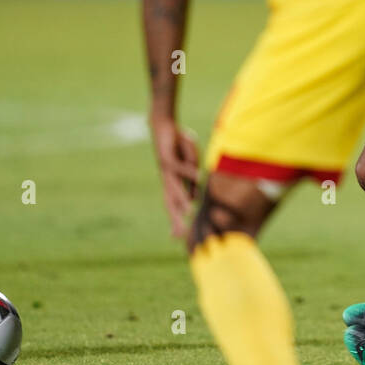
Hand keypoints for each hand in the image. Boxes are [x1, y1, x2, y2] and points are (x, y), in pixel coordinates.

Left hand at [149, 113, 199, 239]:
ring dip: (182, 202)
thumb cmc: (178, 146)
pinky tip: (200, 178)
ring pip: (174, 190)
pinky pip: (180, 168)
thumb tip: (194, 199)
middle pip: (170, 203)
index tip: (176, 238)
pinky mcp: (167, 158)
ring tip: (189, 213)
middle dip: (175, 220)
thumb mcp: (189, 167)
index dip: (174, 221)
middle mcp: (167, 180)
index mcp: (172, 184)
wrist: (164, 126)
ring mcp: (166, 171)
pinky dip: (190, 173)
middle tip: (179, 236)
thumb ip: (191, 182)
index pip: (173, 206)